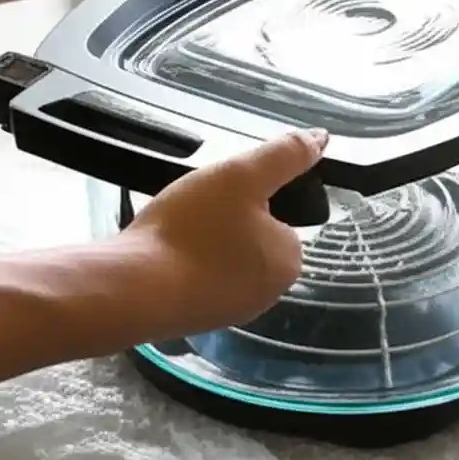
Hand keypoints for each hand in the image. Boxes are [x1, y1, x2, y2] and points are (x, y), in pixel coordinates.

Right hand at [118, 129, 328, 337]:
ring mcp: (233, 312)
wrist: (135, 290)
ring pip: (222, 260)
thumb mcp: (241, 175)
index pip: (280, 218)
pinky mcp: (199, 321)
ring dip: (201, 242)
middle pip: (251, 240)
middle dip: (224, 222)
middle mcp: (269, 294)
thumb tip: (323, 139)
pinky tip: (163, 257)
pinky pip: (197, 281)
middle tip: (194, 211)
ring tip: (175, 232)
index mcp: (289, 261)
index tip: (221, 195)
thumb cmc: (192, 229)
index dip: (249, 199)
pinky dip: (182, 266)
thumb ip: (285, 155)